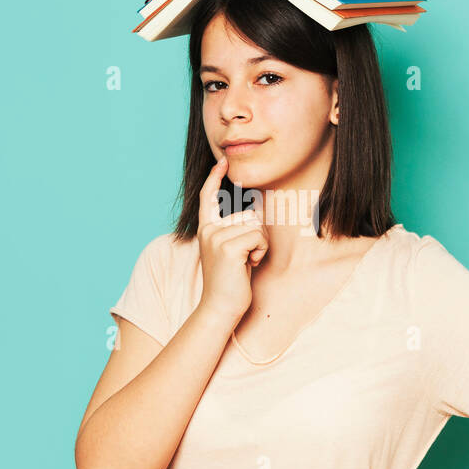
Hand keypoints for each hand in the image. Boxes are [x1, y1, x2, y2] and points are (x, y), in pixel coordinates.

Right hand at [195, 154, 267, 322]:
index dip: (215, 178)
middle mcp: (209, 230)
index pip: (208, 198)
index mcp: (207, 229)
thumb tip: (255, 214)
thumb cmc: (230, 282)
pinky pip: (258, 237)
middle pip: (249, 216)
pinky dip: (261, 252)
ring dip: (260, 246)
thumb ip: (235, 233)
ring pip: (256, 227)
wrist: (219, 307)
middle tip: (245, 259)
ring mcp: (216, 237)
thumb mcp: (230, 251)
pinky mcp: (227, 247)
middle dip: (257, 237)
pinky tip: (249, 265)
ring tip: (246, 263)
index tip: (223, 162)